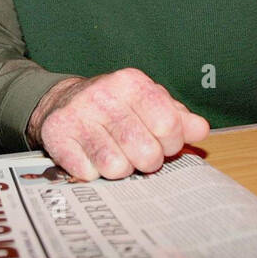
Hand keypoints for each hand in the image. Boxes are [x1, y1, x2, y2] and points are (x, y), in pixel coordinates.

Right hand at [27, 68, 209, 179]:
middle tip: (140, 155)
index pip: (168, 125)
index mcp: (131, 83)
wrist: (62, 102)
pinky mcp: (56, 136)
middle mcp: (103, 95)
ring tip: (116, 156)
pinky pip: (88, 173)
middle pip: (145, 151)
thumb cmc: (115, 107)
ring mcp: (78, 115)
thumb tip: (200, 130)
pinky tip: (91, 157)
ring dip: (121, 169)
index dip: (171, 143)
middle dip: (148, 162)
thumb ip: (177, 117)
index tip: (164, 143)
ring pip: (116, 166)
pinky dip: (94, 173)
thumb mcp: (148, 104)